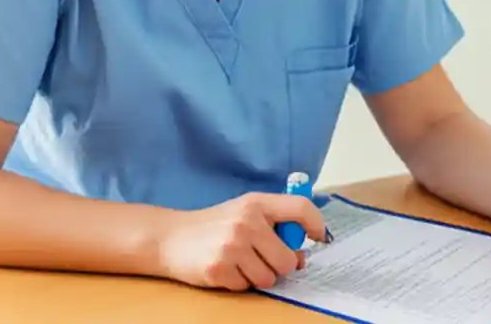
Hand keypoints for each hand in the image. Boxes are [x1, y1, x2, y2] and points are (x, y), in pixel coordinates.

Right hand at [155, 192, 326, 290]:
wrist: (170, 237)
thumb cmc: (215, 226)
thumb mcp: (245, 213)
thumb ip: (276, 227)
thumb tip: (302, 256)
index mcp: (257, 203)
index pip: (301, 208)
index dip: (317, 225)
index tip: (320, 238)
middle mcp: (246, 222)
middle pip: (288, 260)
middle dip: (280, 266)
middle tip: (263, 259)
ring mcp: (231, 246)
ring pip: (269, 278)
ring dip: (258, 276)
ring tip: (240, 262)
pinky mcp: (218, 269)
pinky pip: (246, 287)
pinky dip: (239, 283)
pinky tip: (225, 269)